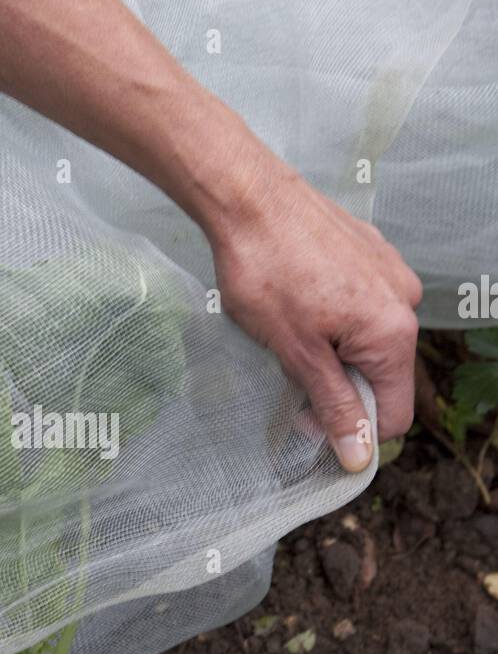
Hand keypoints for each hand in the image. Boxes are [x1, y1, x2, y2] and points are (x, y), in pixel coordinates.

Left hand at [208, 149, 422, 470]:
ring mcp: (391, 272)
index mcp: (393, 333)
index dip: (352, 429)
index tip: (307, 421)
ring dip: (333, 350)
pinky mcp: (372, 253)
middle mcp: (404, 301)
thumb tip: (359, 456)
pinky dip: (333, 317)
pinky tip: (297, 299)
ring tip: (289, 328)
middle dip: (338, 385)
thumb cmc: (267, 273)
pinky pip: (362, 305)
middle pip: (381, 376)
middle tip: (288, 369)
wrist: (248, 197)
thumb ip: (334, 405)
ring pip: (368, 340)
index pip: (393, 414)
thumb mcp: (297, 353)